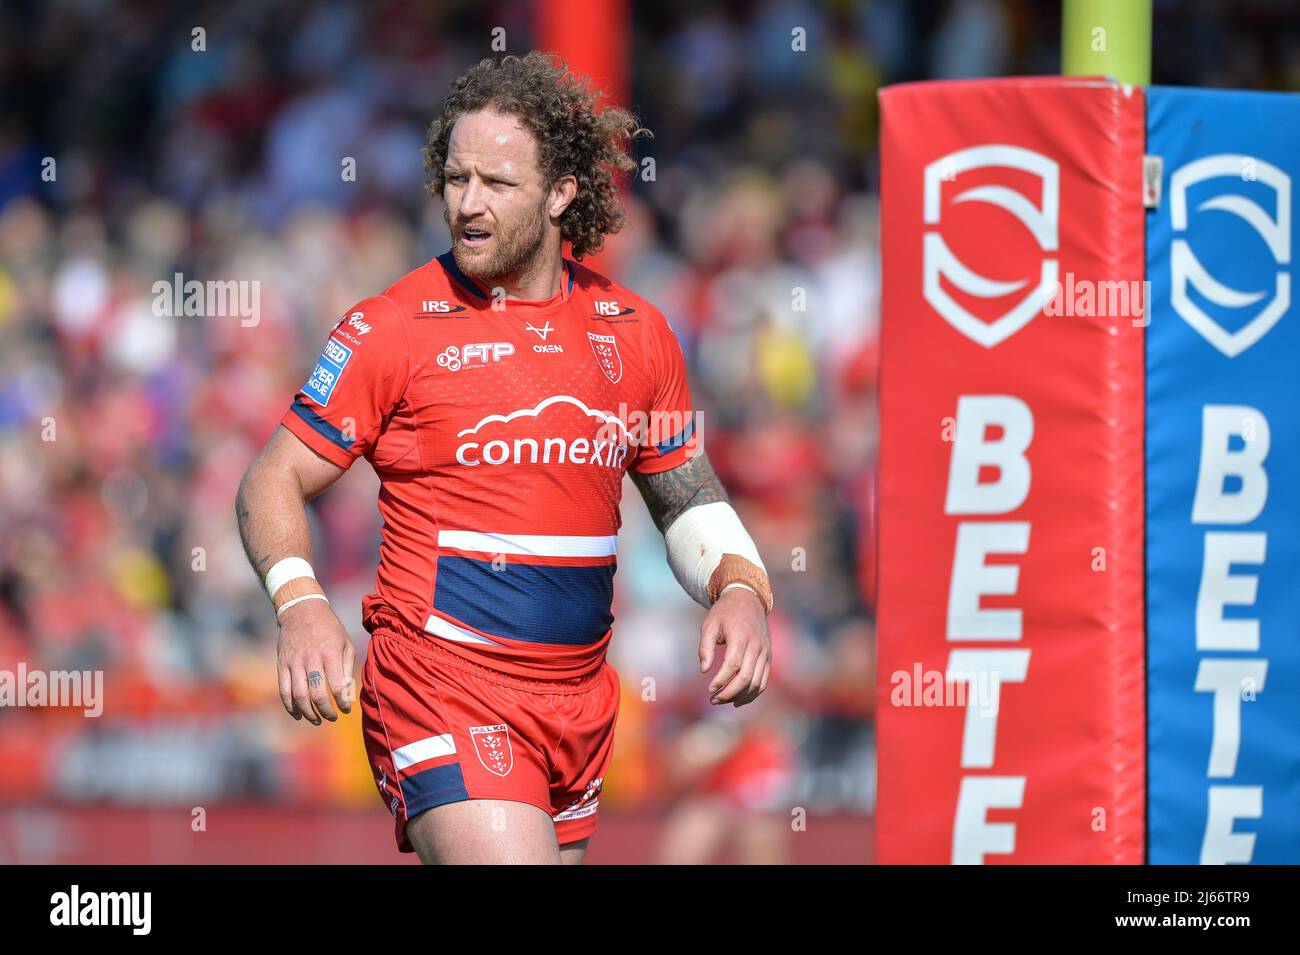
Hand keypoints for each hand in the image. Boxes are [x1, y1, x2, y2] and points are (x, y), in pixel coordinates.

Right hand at [276, 598, 354, 724]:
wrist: (301, 610)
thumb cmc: (329, 628)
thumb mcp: (345, 642)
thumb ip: (347, 667)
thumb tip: (346, 692)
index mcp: (330, 653)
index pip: (337, 686)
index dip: (342, 703)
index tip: (346, 709)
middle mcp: (311, 658)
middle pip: (316, 694)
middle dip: (326, 711)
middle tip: (332, 717)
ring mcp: (294, 662)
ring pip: (299, 695)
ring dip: (308, 713)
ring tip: (317, 720)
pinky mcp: (282, 664)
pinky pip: (284, 690)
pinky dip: (290, 706)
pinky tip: (298, 714)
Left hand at [699, 587, 770, 706]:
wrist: (748, 600)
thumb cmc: (724, 613)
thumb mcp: (709, 625)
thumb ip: (705, 647)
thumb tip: (704, 670)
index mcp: (741, 636)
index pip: (733, 665)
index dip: (721, 680)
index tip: (709, 689)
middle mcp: (756, 646)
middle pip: (746, 677)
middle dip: (729, 693)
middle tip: (713, 699)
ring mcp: (765, 652)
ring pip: (756, 682)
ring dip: (740, 696)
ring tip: (722, 700)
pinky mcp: (768, 657)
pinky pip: (763, 681)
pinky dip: (752, 693)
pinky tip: (738, 699)